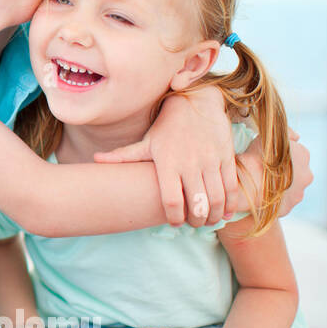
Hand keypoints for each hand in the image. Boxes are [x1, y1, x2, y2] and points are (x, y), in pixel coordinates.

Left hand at [93, 87, 237, 226]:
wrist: (196, 103)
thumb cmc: (166, 128)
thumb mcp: (145, 142)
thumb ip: (123, 155)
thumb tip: (94, 159)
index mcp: (167, 162)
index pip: (170, 199)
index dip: (173, 216)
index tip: (175, 222)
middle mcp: (190, 163)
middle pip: (197, 204)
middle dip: (197, 220)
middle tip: (193, 224)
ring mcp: (210, 160)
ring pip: (217, 198)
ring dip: (214, 215)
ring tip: (209, 220)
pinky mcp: (226, 156)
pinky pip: (232, 186)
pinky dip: (231, 203)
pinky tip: (226, 211)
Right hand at [239, 127, 311, 217]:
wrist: (246, 184)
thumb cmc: (255, 157)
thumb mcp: (268, 136)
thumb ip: (286, 133)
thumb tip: (296, 136)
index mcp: (304, 155)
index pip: (295, 151)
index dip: (280, 153)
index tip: (268, 155)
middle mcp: (307, 175)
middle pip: (295, 171)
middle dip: (284, 170)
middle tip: (264, 169)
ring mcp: (298, 194)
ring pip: (289, 187)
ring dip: (279, 185)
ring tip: (261, 183)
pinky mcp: (287, 208)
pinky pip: (281, 202)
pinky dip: (273, 198)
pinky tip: (261, 194)